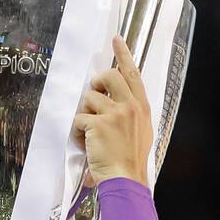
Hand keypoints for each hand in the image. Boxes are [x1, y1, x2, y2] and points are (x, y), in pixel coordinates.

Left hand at [72, 35, 152, 186]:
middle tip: (93, 95)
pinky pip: (79, 119)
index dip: (123, 55)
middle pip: (109, 76)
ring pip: (90, 98)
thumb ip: (131, 114)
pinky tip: (84, 143)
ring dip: (85, 114)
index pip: (132, 74)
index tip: (116, 40)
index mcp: (141, 107)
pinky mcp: (98, 124)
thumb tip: (115, 102)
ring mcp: (115, 114)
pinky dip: (78, 132)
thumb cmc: (131, 161)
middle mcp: (130, 106)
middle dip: (97, 82)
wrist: (126, 179)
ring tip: (89, 133)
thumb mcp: (141, 132)